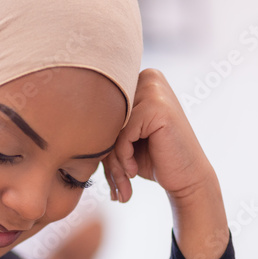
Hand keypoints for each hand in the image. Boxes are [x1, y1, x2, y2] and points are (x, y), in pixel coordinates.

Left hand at [103, 68, 212, 202]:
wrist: (187, 178)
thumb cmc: (152, 158)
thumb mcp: (124, 137)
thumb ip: (103, 122)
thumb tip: (71, 116)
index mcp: (139, 78)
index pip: (101, 107)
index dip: (98, 140)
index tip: (105, 169)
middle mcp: (148, 77)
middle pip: (106, 116)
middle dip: (104, 152)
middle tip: (112, 181)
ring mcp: (154, 89)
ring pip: (112, 127)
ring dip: (112, 159)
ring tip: (122, 180)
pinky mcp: (157, 107)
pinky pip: (122, 134)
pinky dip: (124, 156)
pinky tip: (133, 169)